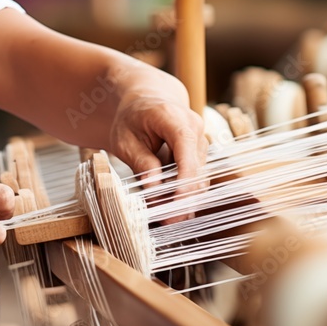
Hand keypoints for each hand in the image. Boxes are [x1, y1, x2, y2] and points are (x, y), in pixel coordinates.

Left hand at [109, 92, 207, 222]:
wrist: (146, 102)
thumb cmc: (132, 119)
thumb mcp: (125, 139)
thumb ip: (141, 162)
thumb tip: (153, 189)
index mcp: (173, 117)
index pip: (186, 148)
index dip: (184, 177)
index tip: (176, 202)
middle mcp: (195, 128)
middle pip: (196, 168)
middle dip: (183, 198)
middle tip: (167, 223)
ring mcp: (201, 141)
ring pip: (200, 177)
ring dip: (185, 200)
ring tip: (167, 221)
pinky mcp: (200, 154)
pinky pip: (197, 178)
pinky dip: (185, 195)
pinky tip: (173, 212)